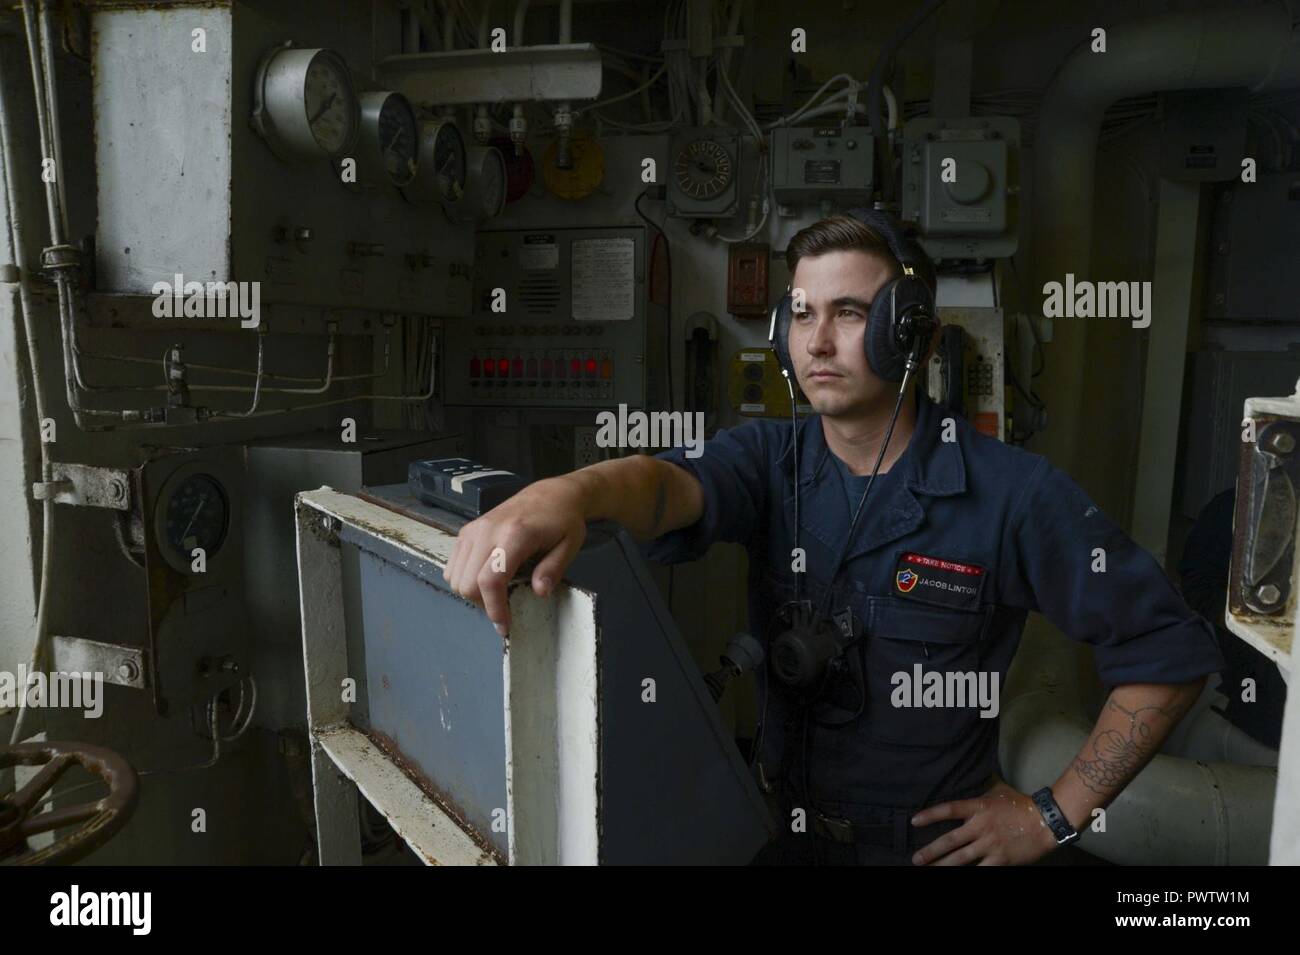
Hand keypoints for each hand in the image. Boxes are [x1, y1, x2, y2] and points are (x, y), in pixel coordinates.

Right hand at [442, 477, 588, 635]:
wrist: (550, 494)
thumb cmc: (562, 520)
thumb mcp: (569, 546)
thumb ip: (553, 570)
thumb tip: (539, 593)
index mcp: (515, 534)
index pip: (490, 579)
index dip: (494, 609)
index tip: (505, 626)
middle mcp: (487, 530)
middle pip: (467, 583)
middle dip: (484, 604)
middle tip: (506, 607)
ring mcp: (473, 529)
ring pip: (455, 577)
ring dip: (473, 594)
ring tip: (497, 593)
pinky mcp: (466, 531)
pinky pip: (453, 566)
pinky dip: (464, 580)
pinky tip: (486, 578)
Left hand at [909, 780, 1059, 865]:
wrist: (1045, 822)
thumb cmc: (1020, 804)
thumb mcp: (998, 790)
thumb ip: (982, 785)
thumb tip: (973, 769)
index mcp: (979, 807)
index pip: (949, 809)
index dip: (931, 815)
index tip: (915, 821)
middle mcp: (981, 827)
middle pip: (950, 840)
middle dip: (930, 851)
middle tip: (916, 859)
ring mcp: (990, 845)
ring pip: (961, 859)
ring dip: (942, 866)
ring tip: (927, 870)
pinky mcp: (1000, 859)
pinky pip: (980, 870)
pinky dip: (969, 874)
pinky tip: (957, 876)